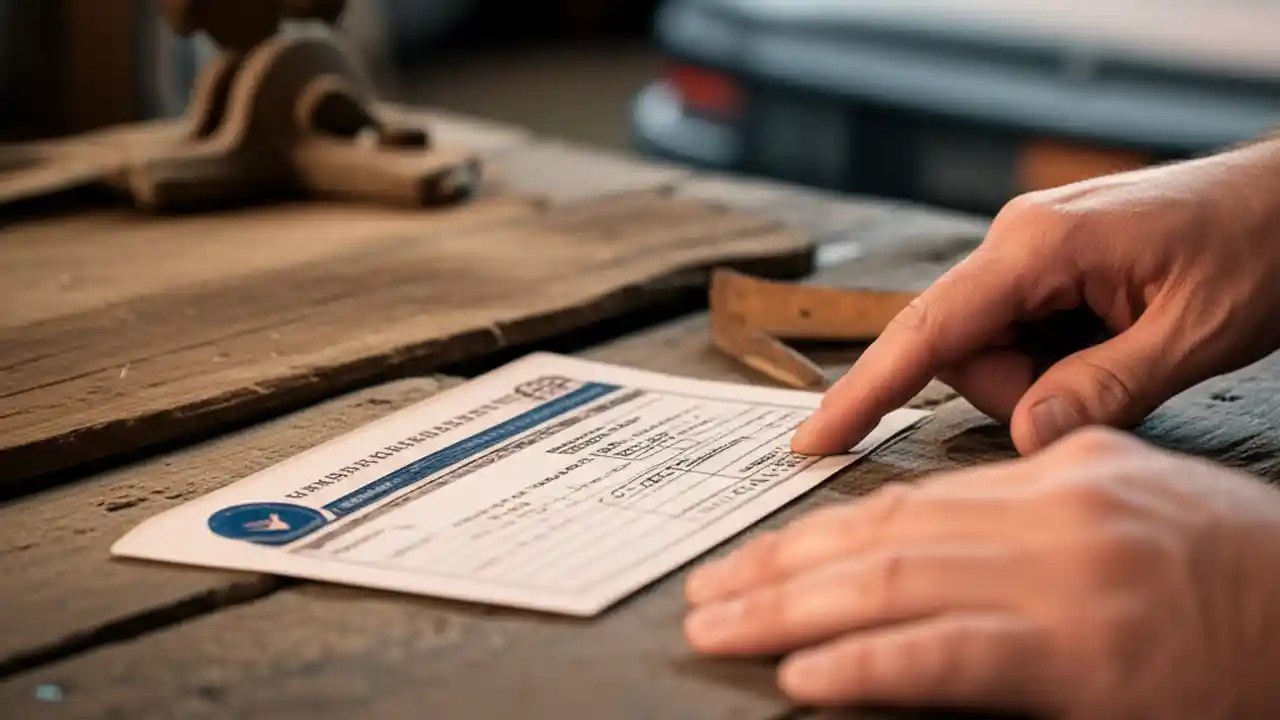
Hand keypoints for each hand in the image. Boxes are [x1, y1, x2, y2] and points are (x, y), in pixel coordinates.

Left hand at [684, 429, 1279, 717]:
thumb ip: (1032, 515)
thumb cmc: (1237, 577)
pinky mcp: (1081, 661)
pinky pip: (945, 655)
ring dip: (787, 610)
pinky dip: (865, 665)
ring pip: (892, 584)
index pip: (908, 499)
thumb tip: (930, 542)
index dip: (816, 531)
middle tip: (707, 592)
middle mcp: (1051, 514)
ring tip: (720, 629)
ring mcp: (1065, 584)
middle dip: (778, 567)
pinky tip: (805, 675)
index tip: (754, 555)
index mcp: (1059, 474)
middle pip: (881, 533)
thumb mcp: (1128, 508)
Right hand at [793, 139, 1279, 454]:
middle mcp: (1018, 244)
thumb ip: (1104, 389)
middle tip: (1112, 382)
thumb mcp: (1195, 332)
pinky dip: (1063, 363)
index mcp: (1037, 247)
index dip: (867, 391)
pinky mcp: (1048, 273)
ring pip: (994, 355)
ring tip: (1127, 355)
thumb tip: (1025, 438)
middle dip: (1022, 393)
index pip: (927, 330)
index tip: (816, 439)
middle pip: (964, 355)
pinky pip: (1024, 340)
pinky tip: (1117, 343)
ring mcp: (1031, 257)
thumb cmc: (1260, 243)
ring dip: (1050, 381)